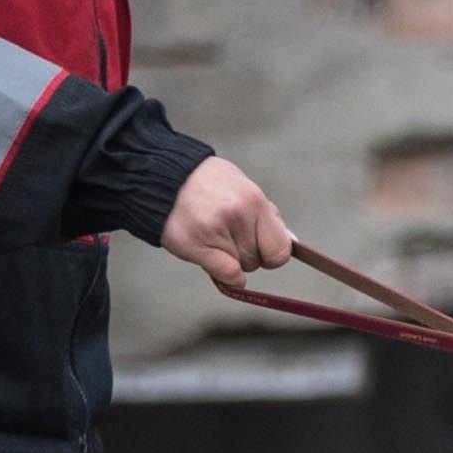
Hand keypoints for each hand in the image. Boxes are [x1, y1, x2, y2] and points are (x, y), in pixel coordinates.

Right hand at [160, 156, 294, 295]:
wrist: (162, 175)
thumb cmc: (204, 182)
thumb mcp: (242, 186)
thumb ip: (266, 214)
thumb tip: (290, 241)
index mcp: (254, 201)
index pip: (281, 248)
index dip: (274, 253)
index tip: (264, 250)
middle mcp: (238, 216)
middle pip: (260, 260)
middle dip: (249, 254)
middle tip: (231, 238)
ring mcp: (216, 232)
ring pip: (242, 268)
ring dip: (231, 260)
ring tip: (214, 237)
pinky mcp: (195, 246)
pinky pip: (226, 275)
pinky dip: (226, 277)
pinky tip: (217, 264)